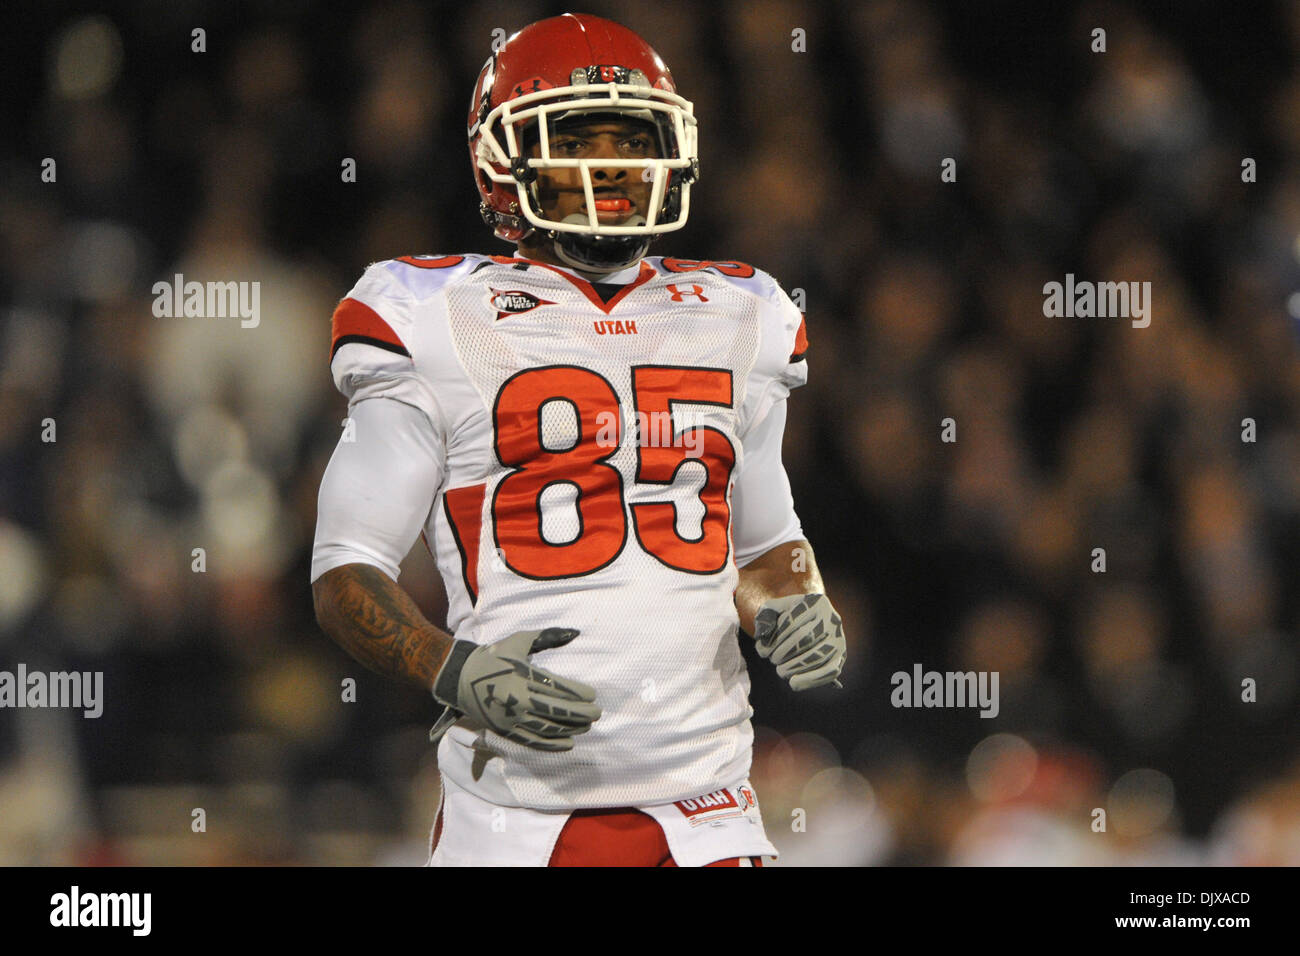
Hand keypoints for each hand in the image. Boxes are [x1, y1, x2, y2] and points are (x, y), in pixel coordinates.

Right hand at [431, 627, 600, 750]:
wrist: (459, 677)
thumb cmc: (494, 657)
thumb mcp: (518, 641)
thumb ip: (547, 637)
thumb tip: (574, 633)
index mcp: (521, 676)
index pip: (556, 688)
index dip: (577, 693)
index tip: (593, 694)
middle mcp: (516, 700)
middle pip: (555, 710)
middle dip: (580, 713)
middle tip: (597, 712)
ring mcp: (510, 718)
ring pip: (547, 728)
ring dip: (570, 729)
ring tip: (586, 725)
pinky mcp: (505, 731)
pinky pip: (533, 742)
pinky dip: (552, 745)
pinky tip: (569, 743)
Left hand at [752, 594, 845, 690]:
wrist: (814, 623)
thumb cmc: (789, 618)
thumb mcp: (776, 609)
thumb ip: (765, 616)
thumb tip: (762, 634)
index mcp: (815, 602)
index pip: (792, 622)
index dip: (774, 639)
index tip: (762, 651)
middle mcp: (831, 619)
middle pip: (805, 638)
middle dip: (783, 653)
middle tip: (773, 660)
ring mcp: (839, 638)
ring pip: (817, 656)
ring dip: (793, 667)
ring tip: (781, 671)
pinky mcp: (841, 657)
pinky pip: (829, 671)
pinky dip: (810, 679)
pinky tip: (794, 683)